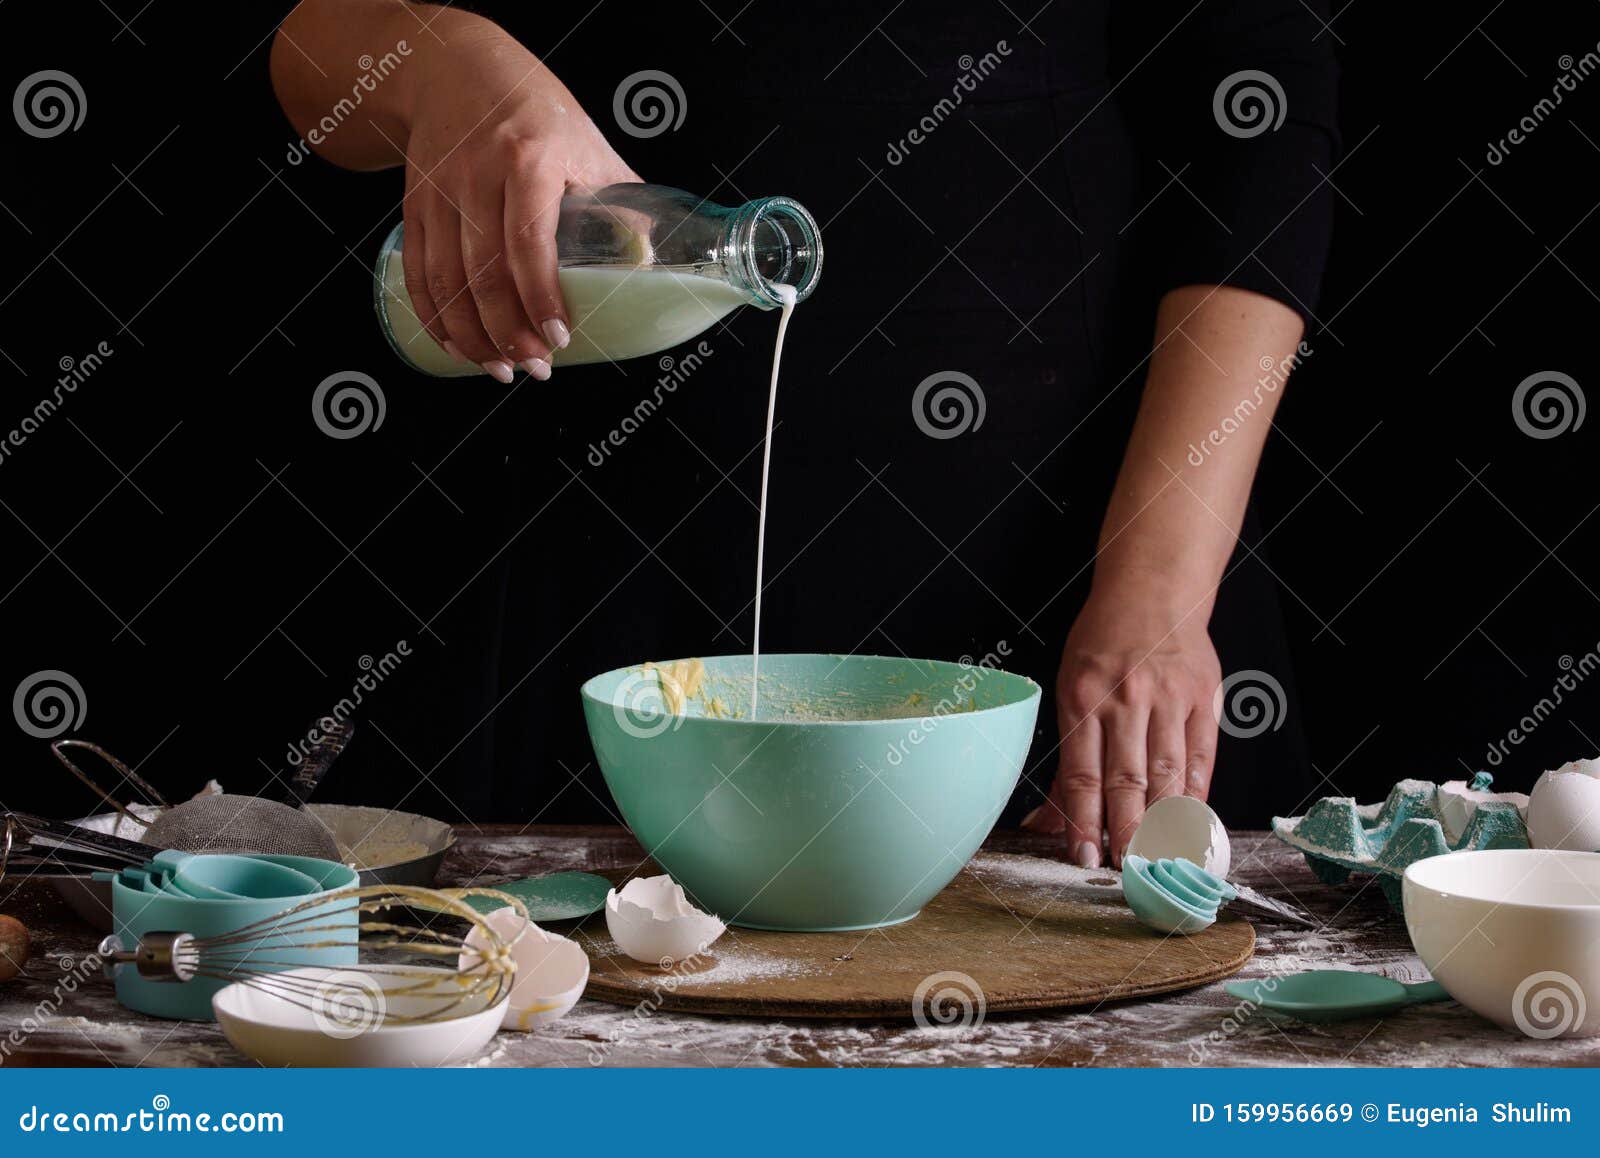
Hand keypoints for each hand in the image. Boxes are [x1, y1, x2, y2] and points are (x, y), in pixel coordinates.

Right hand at [401, 30, 639, 380]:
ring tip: (500, 369)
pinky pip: (418, 272)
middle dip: (508, 332)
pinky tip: (457, 345)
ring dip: (471, 335)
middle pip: (483, 271)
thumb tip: (652, 262)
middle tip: (536, 367)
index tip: (559, 337)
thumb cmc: (534, 111)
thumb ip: (621, 202)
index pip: (528, 240)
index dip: (540, 297)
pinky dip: (434, 316)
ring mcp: (438, 191)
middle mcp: (475, 174)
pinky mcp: (414, 206)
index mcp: (526, 156)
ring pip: (445, 279)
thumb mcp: (587, 144)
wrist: (456, 70)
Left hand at [1025, 580, 1220, 867]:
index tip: (1085, 858)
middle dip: (1126, 832)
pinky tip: (1191, 827)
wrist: (1152, 591)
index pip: (1082, 773)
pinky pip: (1202, 758)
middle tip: (1127, 872)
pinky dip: (1196, 797)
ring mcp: (1168, 699)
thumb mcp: (1069, 689)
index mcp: (1082, 698)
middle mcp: (1125, 699)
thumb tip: (1044, 824)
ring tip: (1159, 861)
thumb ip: (1066, 763)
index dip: (1084, 821)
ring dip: (1164, 825)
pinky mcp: (1203, 699)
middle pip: (1127, 780)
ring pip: (1168, 775)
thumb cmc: (1102, 645)